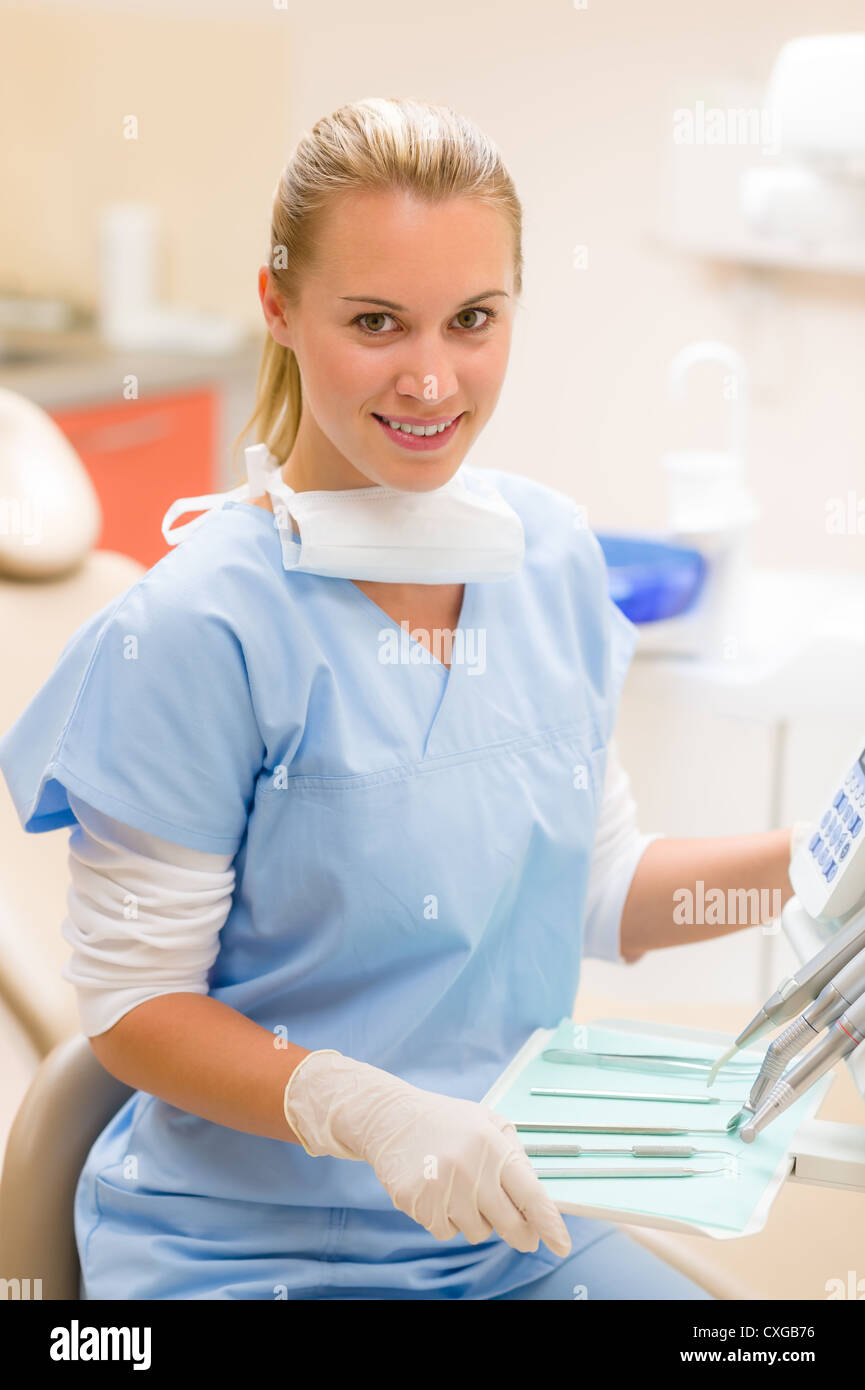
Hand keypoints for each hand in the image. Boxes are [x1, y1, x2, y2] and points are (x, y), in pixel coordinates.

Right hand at [283, 1049, 571, 1257]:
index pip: (530, 1194)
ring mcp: (442, 1188)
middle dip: (520, 1234)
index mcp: (492, 1146)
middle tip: (522, 1235)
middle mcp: (469, 1169)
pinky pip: (446, 1232)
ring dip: (476, 1220)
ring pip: (477, 1232)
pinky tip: (438, 1194)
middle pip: (509, 1224)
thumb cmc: (446, 1122)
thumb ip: (515, 1155)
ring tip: (461, 1190)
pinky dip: (447, 1220)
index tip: (561, 1245)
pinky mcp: (418, 1204)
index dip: (549, 1223)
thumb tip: (537, 1198)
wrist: (391, 1119)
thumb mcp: (488, 1122)